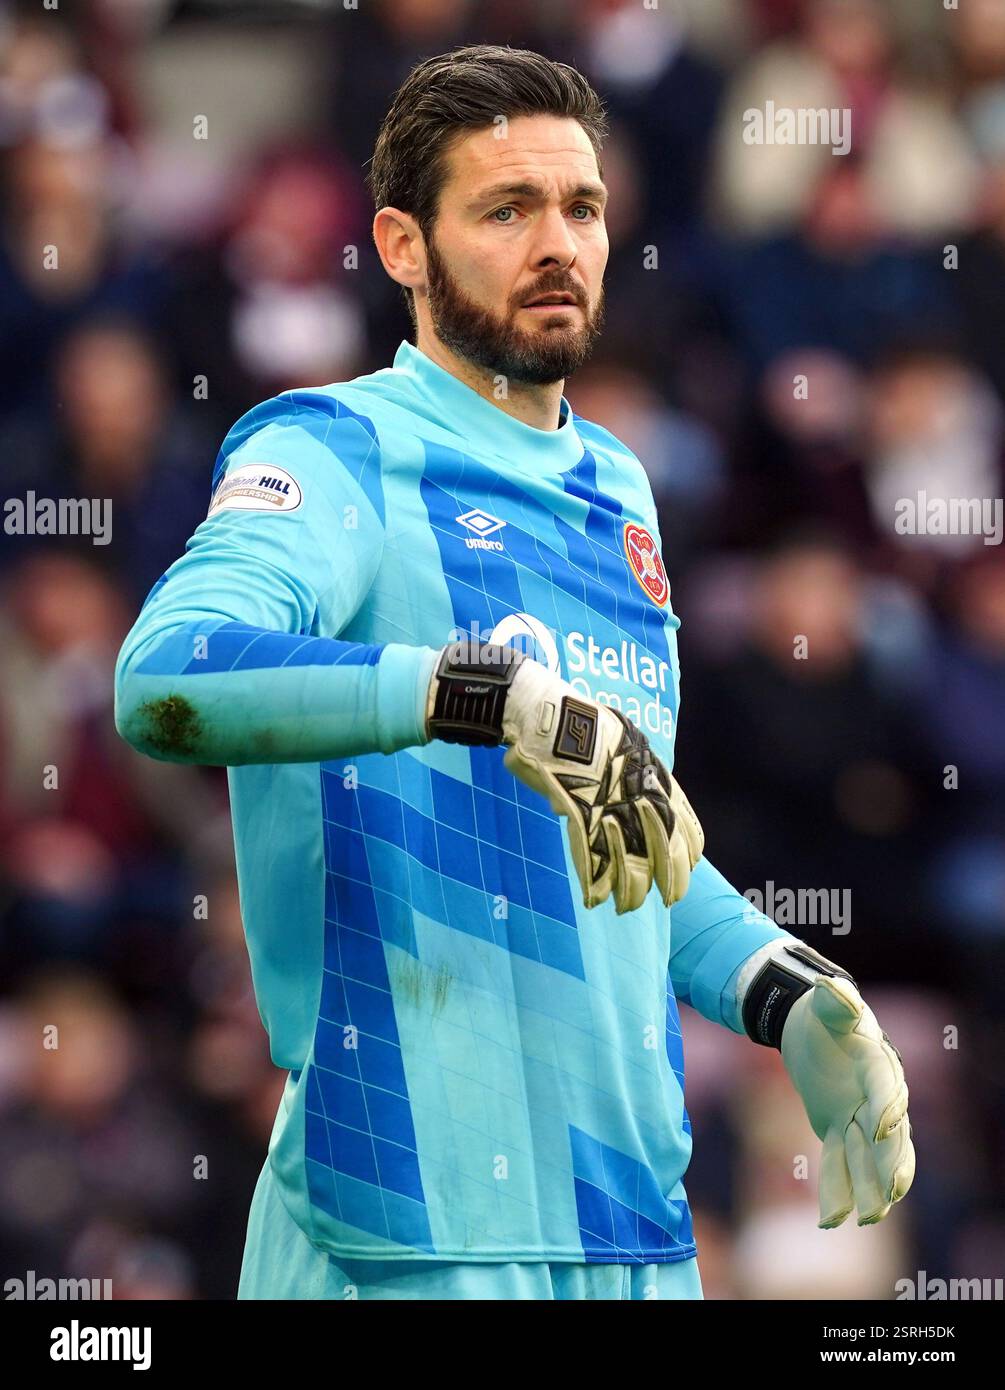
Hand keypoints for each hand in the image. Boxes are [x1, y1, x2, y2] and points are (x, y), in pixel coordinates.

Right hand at [424, 639, 703, 913]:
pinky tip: (595, 899)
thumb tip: (615, 796)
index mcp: (647, 766)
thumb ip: (617, 772)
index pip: (680, 813)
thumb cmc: (570, 719)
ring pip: (629, 853)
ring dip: (631, 885)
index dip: (687, 845)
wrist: (539, 706)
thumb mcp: (612, 739)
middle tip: (671, 899)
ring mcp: (605, 798)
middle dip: (669, 874)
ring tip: (629, 906)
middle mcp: (633, 785)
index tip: (690, 866)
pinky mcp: (575, 807)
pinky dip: (593, 878)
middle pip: (662, 840)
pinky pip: (588, 851)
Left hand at [781, 972, 915, 1227]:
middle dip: (889, 1165)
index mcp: (878, 1065)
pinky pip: (838, 1163)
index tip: (882, 1126)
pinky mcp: (836, 1128)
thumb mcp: (830, 1002)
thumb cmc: (827, 1012)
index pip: (886, 1089)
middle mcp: (876, 1098)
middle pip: (888, 1137)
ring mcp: (858, 1118)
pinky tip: (832, 1221)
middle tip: (891, 1192)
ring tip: (868, 1218)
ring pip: (867, 1160)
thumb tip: (832, 987)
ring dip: (868, 1189)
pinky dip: (836, 1191)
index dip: (886, 1106)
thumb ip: (836, 999)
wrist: (815, 1024)